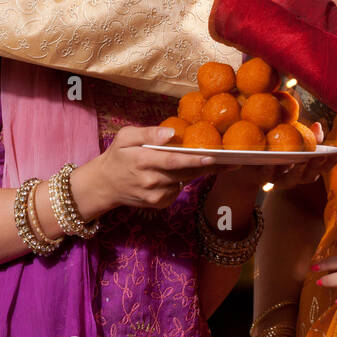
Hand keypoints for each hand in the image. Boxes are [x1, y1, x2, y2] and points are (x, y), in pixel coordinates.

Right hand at [72, 126, 220, 214]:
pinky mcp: (158, 204)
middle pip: (186, 173)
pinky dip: (181, 181)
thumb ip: (148, 133)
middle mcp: (151, 180)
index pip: (174, 160)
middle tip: (232, 161)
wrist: (104, 185)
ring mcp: (155, 195)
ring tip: (206, 161)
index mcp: (143, 161)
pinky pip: (178, 190)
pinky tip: (173, 174)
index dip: (194, 160)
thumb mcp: (125, 137)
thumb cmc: (117, 156)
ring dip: (196, 172)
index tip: (213, 157)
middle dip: (210, 167)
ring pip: (184, 181)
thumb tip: (171, 132)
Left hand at [267, 121, 336, 189]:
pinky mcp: (260, 179)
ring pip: (289, 181)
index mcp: (304, 167)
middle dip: (315, 167)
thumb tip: (317, 125)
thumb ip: (307, 136)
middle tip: (320, 156)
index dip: (333, 162)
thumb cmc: (276, 146)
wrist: (247, 160)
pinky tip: (271, 161)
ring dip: (295, 172)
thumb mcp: (291, 138)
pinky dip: (270, 170)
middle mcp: (294, 177)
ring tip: (298, 161)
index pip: (323, 167)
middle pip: (308, 176)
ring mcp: (277, 180)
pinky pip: (266, 177)